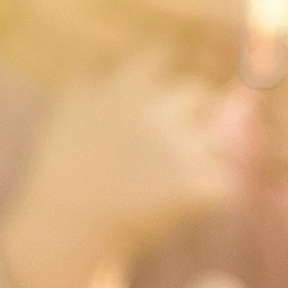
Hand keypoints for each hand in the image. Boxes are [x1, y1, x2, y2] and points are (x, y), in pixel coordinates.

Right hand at [0, 28, 247, 287]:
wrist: (64, 233)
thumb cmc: (63, 175)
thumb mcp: (67, 111)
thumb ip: (90, 75)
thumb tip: (107, 54)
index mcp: (126, 86)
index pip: (163, 56)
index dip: (166, 79)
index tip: (159, 98)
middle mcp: (157, 109)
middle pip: (201, 94)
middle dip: (194, 117)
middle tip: (170, 151)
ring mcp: (182, 147)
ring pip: (218, 141)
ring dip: (203, 159)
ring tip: (164, 187)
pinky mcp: (198, 187)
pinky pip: (224, 185)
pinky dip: (208, 199)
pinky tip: (175, 211)